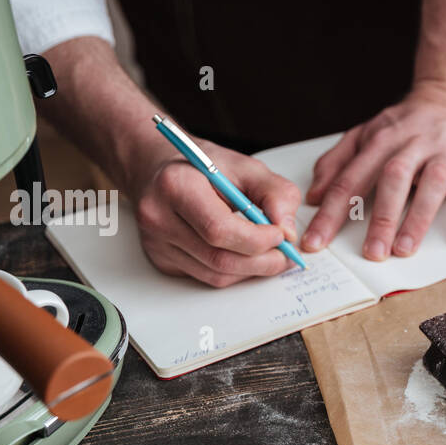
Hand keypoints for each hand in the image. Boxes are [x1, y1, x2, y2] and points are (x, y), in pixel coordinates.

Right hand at [128, 139, 301, 286]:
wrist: (163, 169)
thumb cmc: (206, 167)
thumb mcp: (248, 167)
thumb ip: (276, 194)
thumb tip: (288, 232)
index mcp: (176, 186)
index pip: (219, 229)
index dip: (257, 239)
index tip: (281, 235)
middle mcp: (159, 217)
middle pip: (219, 258)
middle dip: (261, 261)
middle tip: (285, 254)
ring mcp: (157, 243)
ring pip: (215, 275)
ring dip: (251, 271)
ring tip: (270, 255)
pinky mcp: (162, 260)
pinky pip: (207, 277)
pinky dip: (234, 272)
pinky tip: (245, 256)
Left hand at [301, 81, 445, 259]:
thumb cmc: (408, 124)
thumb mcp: (367, 134)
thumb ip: (338, 162)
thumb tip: (314, 195)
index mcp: (380, 140)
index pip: (350, 179)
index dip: (331, 213)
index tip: (316, 242)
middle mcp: (412, 142)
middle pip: (392, 179)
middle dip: (381, 218)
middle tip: (372, 253)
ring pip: (431, 183)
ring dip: (417, 219)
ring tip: (405, 250)